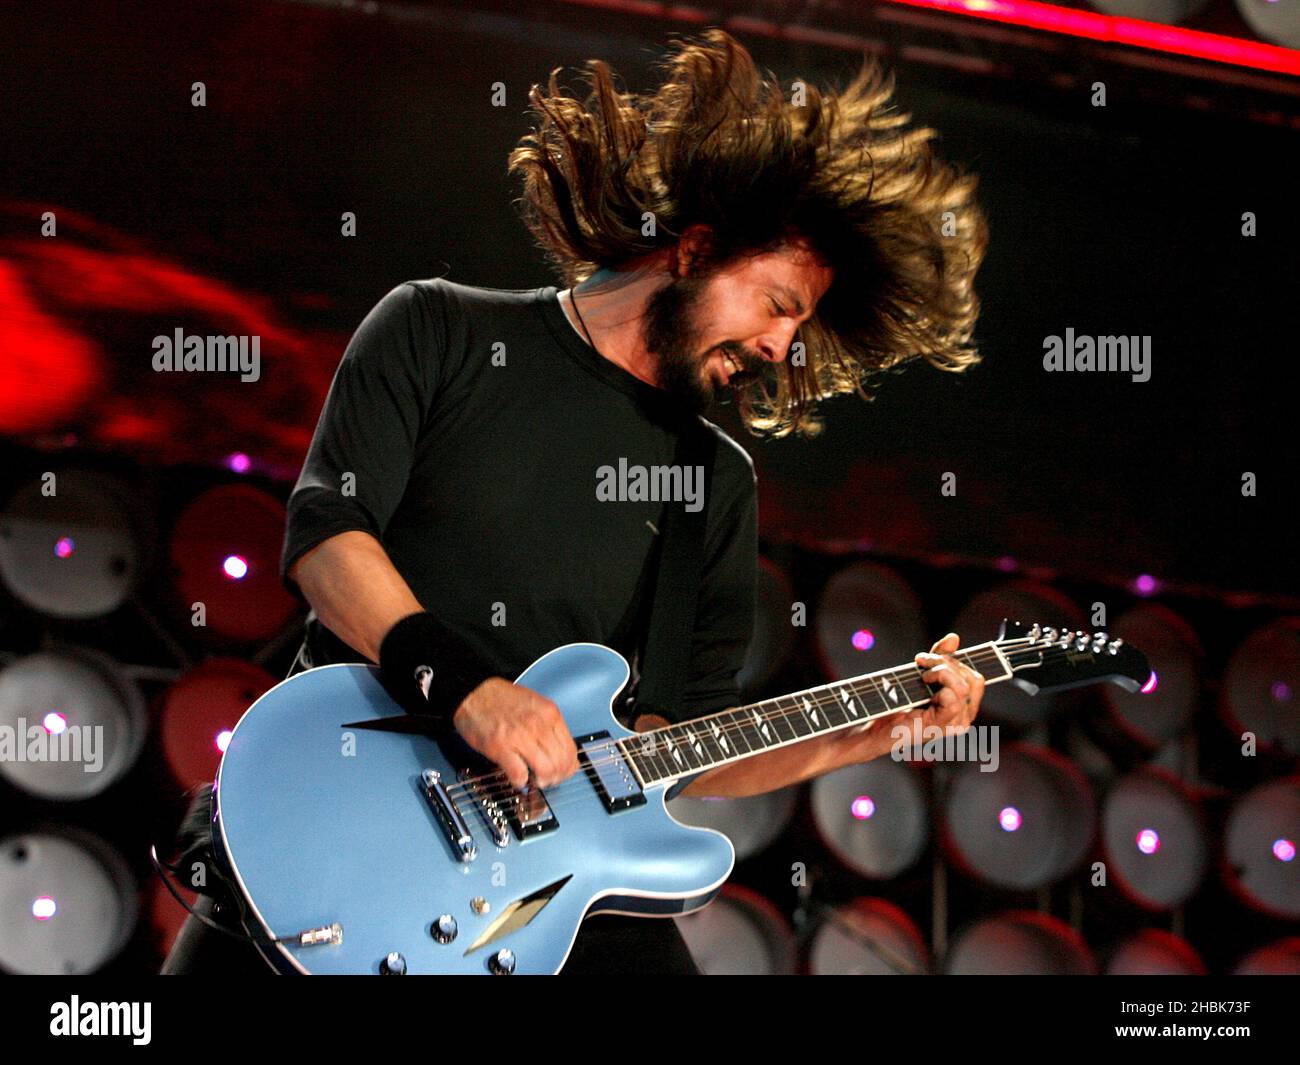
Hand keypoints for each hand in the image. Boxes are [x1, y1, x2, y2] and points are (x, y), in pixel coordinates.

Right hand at [451, 678, 580, 790]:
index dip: (568, 767)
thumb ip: (550, 725)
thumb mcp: (536, 704)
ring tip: (534, 780)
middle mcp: (538, 725)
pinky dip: (520, 781)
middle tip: (549, 779)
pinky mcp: (500, 747)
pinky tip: (518, 778)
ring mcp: (519, 736)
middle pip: (560, 763)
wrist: (474, 692)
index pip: (570, 749)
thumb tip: (563, 750)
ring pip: (545, 770)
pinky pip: (519, 774)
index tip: (563, 772)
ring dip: (542, 781)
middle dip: (557, 777)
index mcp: (549, 713)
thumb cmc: (502, 699)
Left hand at [839, 632, 984, 762]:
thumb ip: (941, 657)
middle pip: (974, 680)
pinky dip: (940, 682)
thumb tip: (954, 637)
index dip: (957, 661)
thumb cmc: (896, 701)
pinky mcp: (940, 726)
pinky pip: (954, 700)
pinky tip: (923, 682)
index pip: (976, 679)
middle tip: (920, 661)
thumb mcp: (923, 673)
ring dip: (941, 670)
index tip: (929, 657)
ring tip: (921, 673)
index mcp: (964, 707)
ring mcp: (954, 725)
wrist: (873, 724)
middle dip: (947, 662)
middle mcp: (964, 718)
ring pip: (964, 687)